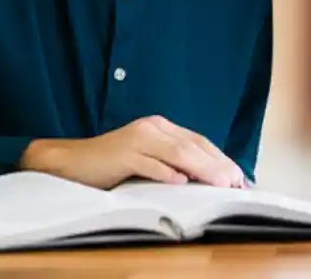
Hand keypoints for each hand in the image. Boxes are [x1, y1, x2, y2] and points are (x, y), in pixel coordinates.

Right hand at [20, 115, 245, 189]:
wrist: (72, 160)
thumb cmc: (112, 164)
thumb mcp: (147, 158)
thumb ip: (171, 162)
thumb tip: (203, 179)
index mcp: (160, 127)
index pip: (197, 141)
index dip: (220, 157)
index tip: (238, 176)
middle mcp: (151, 127)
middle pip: (191, 145)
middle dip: (216, 164)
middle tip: (235, 181)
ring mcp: (136, 139)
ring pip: (175, 152)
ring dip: (200, 168)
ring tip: (218, 182)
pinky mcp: (121, 153)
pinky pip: (147, 162)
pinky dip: (164, 172)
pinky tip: (179, 182)